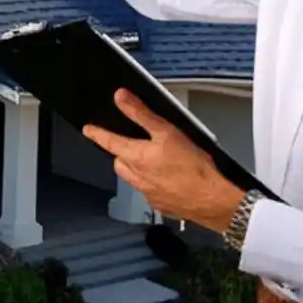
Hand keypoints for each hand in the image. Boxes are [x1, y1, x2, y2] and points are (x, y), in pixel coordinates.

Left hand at [83, 88, 245, 232]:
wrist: (213, 200)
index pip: (109, 143)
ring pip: (134, 179)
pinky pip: (150, 193)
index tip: (88, 130)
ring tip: (152, 162)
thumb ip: (141, 114)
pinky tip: (169, 180)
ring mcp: (149, 194)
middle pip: (120, 163)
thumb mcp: (167, 132)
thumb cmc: (193, 167)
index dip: (98, 134)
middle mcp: (138, 177)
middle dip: (120, 154)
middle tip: (128, 146)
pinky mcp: (162, 205)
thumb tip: (120, 97)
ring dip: (136, 170)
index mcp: (136, 157)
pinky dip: (153, 185)